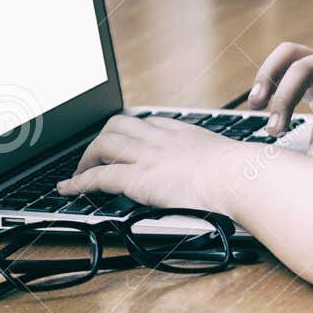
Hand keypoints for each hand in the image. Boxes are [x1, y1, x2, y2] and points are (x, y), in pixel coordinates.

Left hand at [56, 115, 245, 213]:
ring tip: (79, 173)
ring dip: (87, 158)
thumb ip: (221, 163)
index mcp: (183, 132)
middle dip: (102, 139)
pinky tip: (69, 189)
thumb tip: (236, 174)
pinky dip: (79, 182)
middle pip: (118, 125)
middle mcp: (160, 139)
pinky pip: (99, 177)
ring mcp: (147, 156)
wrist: (239, 177)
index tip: (127, 140)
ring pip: (103, 144)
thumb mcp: (230, 159)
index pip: (149, 123)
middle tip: (96, 156)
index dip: (132, 132)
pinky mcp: (138, 178)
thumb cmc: (243, 174)